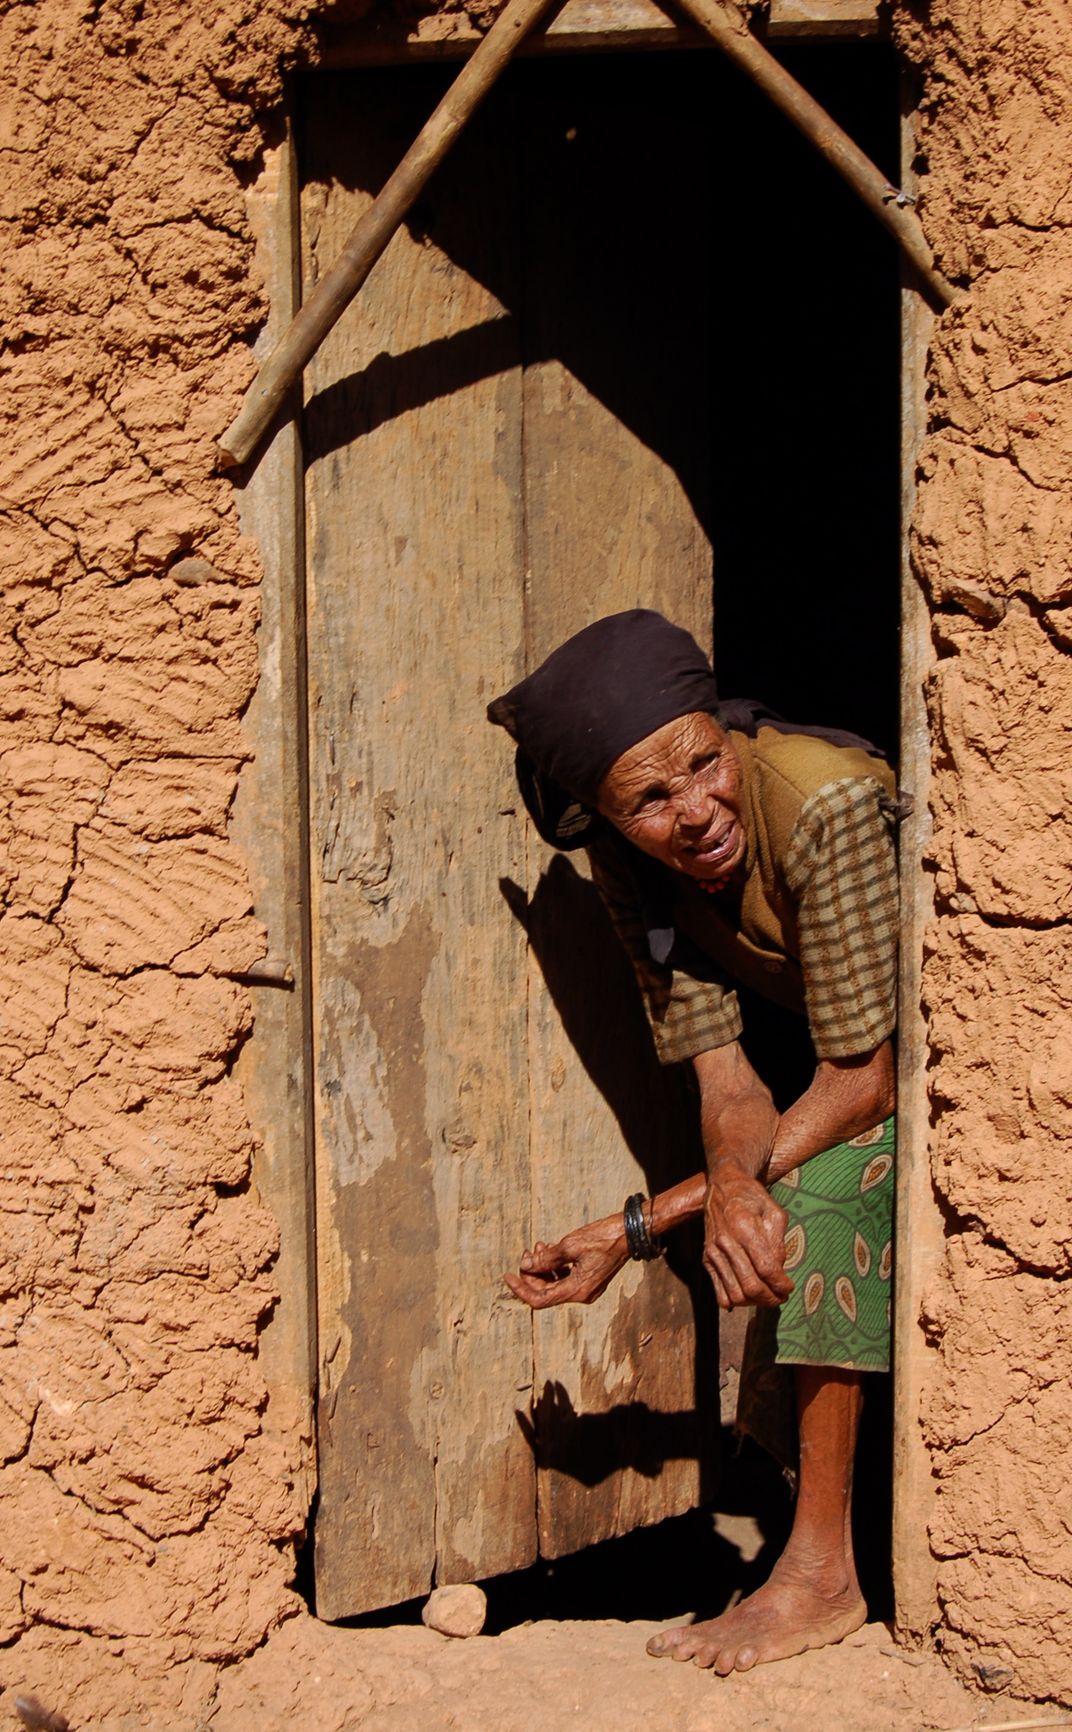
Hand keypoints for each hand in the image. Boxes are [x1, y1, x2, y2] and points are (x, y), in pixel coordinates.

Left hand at [503, 1214, 628, 1308]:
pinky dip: (555, 1266)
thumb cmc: (602, 1237)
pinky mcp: (591, 1279)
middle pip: (546, 1292)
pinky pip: (566, 1278)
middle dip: (532, 1273)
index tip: (507, 1275)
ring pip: (555, 1284)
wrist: (629, 1234)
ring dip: (543, 1267)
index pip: (539, 1299)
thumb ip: (546, 1258)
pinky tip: (551, 1249)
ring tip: (539, 1246)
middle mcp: (582, 1294)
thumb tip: (526, 1266)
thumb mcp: (570, 1245)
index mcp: (577, 1290)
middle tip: (527, 1252)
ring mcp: (587, 1288)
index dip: (521, 1289)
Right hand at [703, 1164, 791, 1309]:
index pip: (766, 1269)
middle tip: (782, 1296)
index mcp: (744, 1228)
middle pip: (751, 1286)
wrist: (723, 1186)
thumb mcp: (774, 1211)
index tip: (789, 1286)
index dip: (782, 1284)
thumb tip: (778, 1270)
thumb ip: (778, 1242)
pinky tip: (749, 1295)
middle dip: (771, 1298)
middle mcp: (725, 1242)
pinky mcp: (706, 1259)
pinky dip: (736, 1302)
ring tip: (767, 1296)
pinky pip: (719, 1292)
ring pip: (735, 1294)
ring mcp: (713, 1253)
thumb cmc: (752, 1197)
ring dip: (755, 1303)